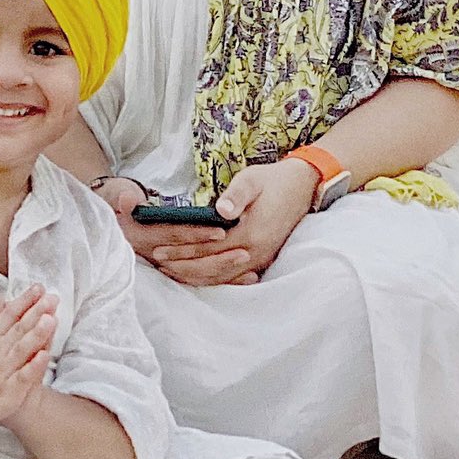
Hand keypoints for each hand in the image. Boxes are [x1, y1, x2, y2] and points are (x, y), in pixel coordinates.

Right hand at [0, 286, 56, 430]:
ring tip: (51, 319)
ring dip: (37, 334)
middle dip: (36, 312)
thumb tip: (1, 298)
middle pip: (18, 328)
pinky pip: (23, 377)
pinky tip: (44, 355)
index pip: (9, 315)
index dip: (24, 301)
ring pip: (22, 349)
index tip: (38, 288)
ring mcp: (3, 371)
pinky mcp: (9, 391)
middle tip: (51, 297)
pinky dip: (33, 366)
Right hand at [97, 176, 255, 287]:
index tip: (221, 230)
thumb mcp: (117, 193)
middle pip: (190, 261)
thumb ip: (123, 197)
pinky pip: (200, 278)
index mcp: (141, 237)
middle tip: (244, 253)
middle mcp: (154, 255)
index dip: (196, 235)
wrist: (112, 215)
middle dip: (218, 259)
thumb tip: (129, 199)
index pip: (173, 237)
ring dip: (224, 274)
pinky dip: (222, 279)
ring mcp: (165, 264)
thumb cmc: (118, 199)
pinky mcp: (175, 268)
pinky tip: (244, 277)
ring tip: (250, 269)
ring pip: (197, 275)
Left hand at [156, 159, 318, 283]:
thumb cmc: (271, 181)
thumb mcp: (252, 180)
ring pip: (224, 276)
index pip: (209, 248)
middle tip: (157, 262)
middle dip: (183, 266)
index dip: (183, 251)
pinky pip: (234, 275)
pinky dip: (214, 277)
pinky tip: (198, 276)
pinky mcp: (262, 259)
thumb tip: (222, 210)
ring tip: (170, 272)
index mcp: (251, 234)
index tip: (160, 249)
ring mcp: (260, 258)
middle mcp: (256, 252)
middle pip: (213, 267)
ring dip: (196, 275)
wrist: (301, 188)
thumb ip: (236, 195)